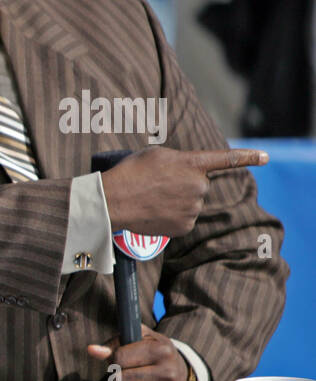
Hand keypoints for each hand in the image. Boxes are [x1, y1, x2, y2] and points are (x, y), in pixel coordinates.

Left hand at [87, 324, 189, 380]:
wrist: (182, 373)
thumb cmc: (155, 354)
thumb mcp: (140, 340)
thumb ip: (115, 343)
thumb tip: (92, 350)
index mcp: (162, 351)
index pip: (119, 358)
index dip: (114, 360)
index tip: (121, 360)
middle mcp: (168, 374)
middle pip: (119, 380)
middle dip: (116, 378)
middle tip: (126, 376)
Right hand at [100, 147, 266, 236]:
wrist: (114, 201)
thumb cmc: (130, 173)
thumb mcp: (156, 154)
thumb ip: (180, 160)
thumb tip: (187, 174)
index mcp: (192, 163)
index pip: (226, 159)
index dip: (248, 157)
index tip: (266, 158)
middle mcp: (198, 186)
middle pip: (199, 185)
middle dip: (184, 185)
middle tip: (157, 185)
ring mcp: (193, 207)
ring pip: (191, 203)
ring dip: (177, 201)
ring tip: (152, 199)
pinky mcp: (185, 226)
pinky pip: (185, 219)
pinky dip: (172, 217)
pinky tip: (155, 212)